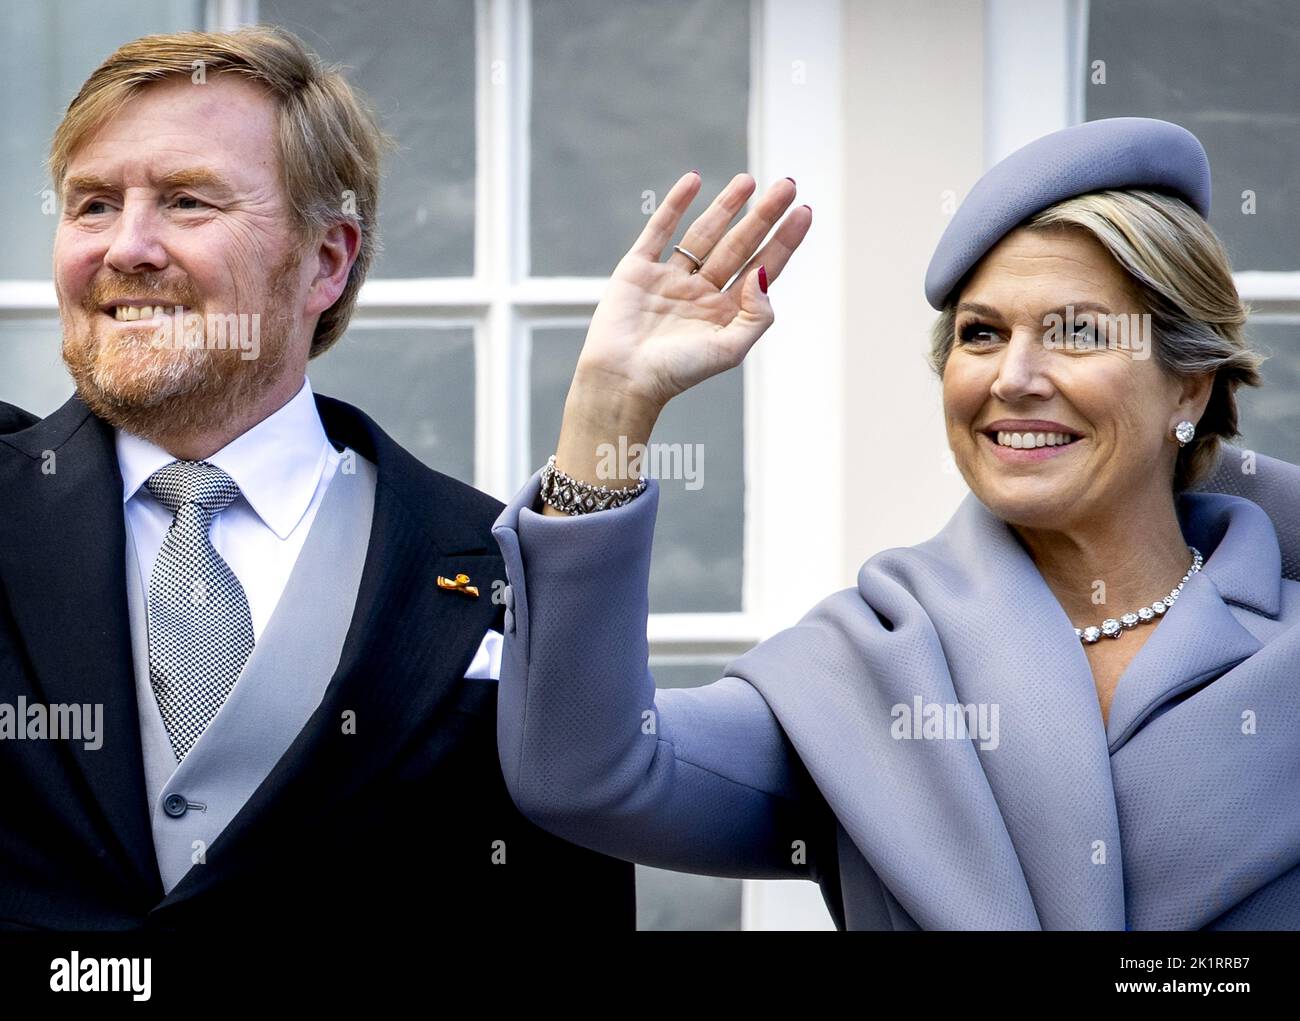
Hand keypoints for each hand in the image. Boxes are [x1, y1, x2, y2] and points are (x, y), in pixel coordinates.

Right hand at [572, 171, 811, 415]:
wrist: (623, 378)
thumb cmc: (676, 373)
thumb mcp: (730, 350)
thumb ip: (756, 314)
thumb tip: (762, 274)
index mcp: (724, 313)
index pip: (762, 268)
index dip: (784, 241)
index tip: (804, 212)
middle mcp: (700, 293)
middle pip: (739, 244)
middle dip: (764, 215)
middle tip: (787, 185)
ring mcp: (670, 279)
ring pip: (704, 234)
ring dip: (727, 205)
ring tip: (749, 180)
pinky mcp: (639, 269)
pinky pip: (660, 230)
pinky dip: (675, 205)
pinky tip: (693, 181)